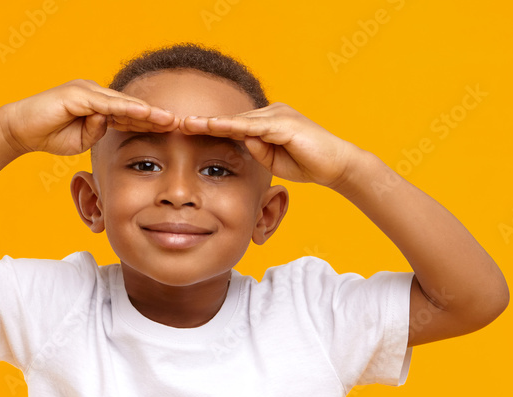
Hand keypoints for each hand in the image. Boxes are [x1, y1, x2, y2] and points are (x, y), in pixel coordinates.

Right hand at [0, 79, 178, 157]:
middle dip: (155, 115)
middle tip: (180, 123)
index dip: (150, 122)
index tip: (172, 131)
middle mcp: (95, 94)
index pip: (129, 115)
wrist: (19, 130)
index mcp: (98, 106)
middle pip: (131, 106)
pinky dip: (126, 109)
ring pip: (123, 103)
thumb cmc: (49, 136)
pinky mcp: (78, 95)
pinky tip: (144, 114)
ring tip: (168, 119)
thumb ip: (97, 133)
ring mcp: (87, 91)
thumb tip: (108, 124)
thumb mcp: (81, 141)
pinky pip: (107, 104)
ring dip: (147, 112)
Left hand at [179, 103, 360, 187]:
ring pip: (237, 120)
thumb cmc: (307, 165)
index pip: (232, 126)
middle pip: (230, 119)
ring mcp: (278, 115)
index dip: (209, 128)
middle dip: (203, 122)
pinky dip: (229, 126)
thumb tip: (241, 142)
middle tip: (176, 123)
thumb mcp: (273, 161)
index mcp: (267, 122)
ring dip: (210, 122)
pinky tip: (211, 126)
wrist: (336, 166)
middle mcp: (271, 113)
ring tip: (185, 124)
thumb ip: (257, 150)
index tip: (185, 131)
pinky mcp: (283, 123)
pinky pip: (251, 125)